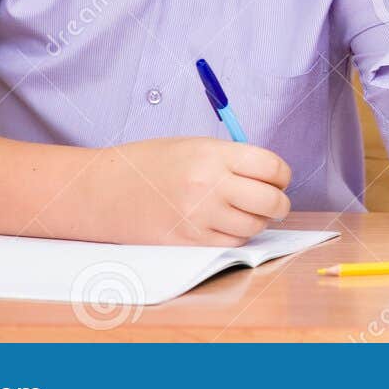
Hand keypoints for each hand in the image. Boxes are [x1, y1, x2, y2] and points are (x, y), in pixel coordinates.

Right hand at [89, 137, 292, 245]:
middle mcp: (210, 186)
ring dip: (260, 221)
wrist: (105, 190)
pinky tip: (230, 225)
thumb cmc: (149, 162)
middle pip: (270, 200)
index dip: (283, 174)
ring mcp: (200, 216)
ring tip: (250, 213)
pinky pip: (232, 243)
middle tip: (276, 201)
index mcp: (213, 155)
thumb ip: (231, 158)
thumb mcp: (193, 146)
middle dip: (280, 202)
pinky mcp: (190, 241)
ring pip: (254, 226)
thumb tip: (268, 173)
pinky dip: (239, 236)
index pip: (272, 167)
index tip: (280, 178)